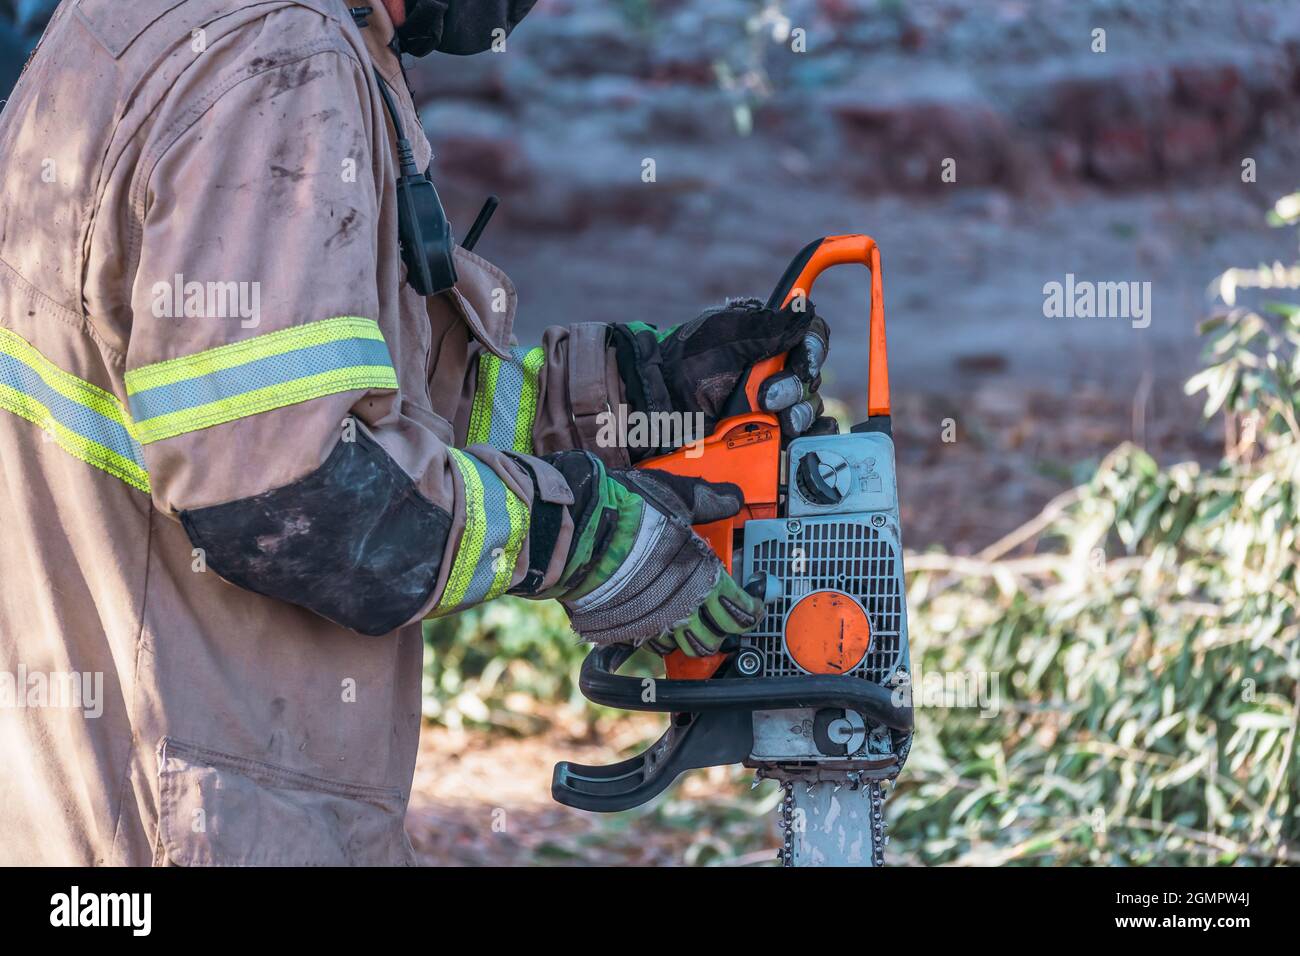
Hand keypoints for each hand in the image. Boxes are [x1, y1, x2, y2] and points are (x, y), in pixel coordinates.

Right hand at [541, 451, 764, 655]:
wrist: (578, 531)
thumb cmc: (628, 513)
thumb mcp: (676, 496)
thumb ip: (708, 500)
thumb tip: (731, 498)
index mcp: (703, 578)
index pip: (741, 609)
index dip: (751, 610)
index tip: (753, 606)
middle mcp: (681, 608)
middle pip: (714, 640)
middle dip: (724, 632)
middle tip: (725, 619)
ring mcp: (652, 623)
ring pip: (682, 650)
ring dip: (691, 640)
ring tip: (692, 624)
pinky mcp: (623, 630)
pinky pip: (649, 645)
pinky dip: (658, 638)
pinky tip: (657, 623)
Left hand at [611, 298, 833, 459]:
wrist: (652, 404)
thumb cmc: (683, 362)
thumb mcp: (725, 335)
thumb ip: (768, 327)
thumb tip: (804, 311)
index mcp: (767, 345)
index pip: (809, 343)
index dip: (814, 351)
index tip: (803, 363)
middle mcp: (772, 377)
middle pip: (810, 382)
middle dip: (796, 390)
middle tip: (767, 398)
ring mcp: (766, 412)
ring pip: (807, 414)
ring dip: (801, 417)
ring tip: (780, 423)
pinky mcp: (759, 442)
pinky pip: (793, 445)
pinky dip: (802, 444)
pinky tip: (796, 444)